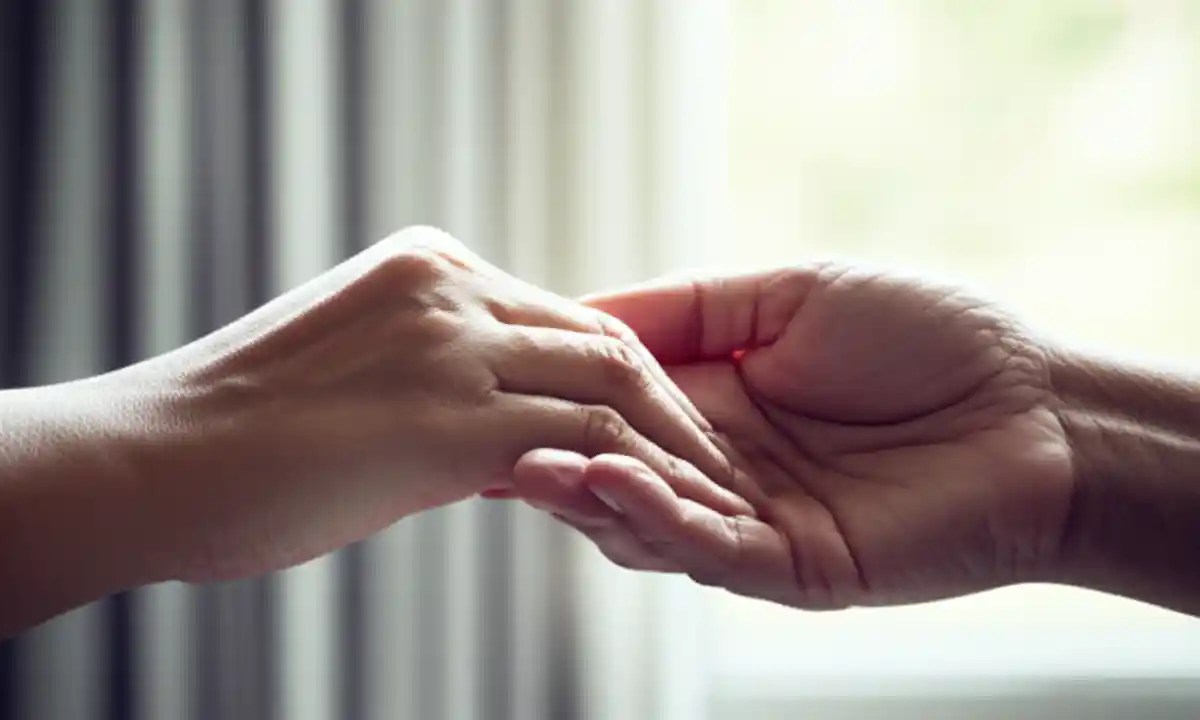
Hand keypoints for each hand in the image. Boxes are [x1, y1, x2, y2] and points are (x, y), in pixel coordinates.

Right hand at [118, 227, 749, 582]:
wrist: (146, 461)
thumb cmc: (234, 436)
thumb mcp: (357, 381)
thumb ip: (444, 392)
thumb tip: (519, 446)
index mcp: (429, 265)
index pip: (563, 314)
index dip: (624, 375)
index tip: (663, 427)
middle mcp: (451, 287)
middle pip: (605, 340)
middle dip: (671, 407)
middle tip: (716, 462)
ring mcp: (451, 346)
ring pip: (610, 385)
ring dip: (673, 446)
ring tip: (716, 497)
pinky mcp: (448, 420)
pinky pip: (581, 445)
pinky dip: (634, 483)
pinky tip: (666, 522)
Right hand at [514, 265, 1073, 608]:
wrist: (1037, 406)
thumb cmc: (928, 335)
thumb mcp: (789, 291)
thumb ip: (690, 305)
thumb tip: (584, 306)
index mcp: (716, 397)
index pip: (611, 399)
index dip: (552, 391)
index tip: (483, 374)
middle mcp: (721, 465)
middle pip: (613, 465)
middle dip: (550, 451)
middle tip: (480, 433)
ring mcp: (750, 521)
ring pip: (645, 518)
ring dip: (588, 490)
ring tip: (532, 461)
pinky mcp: (790, 567)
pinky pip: (708, 549)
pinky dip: (656, 517)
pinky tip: (612, 477)